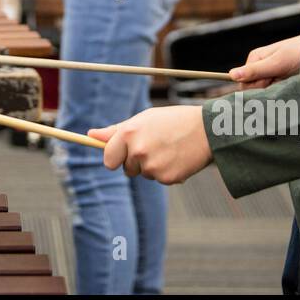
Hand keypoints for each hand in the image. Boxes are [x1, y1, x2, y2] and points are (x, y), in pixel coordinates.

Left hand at [89, 106, 212, 183]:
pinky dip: (168, 172)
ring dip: (153, 166)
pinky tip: (178, 158)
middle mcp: (138, 151)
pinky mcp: (167, 178)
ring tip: (170, 149)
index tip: (123, 154)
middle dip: (137, 161)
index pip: (108, 158)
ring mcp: (152, 166)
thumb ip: (116, 131)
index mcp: (129, 133)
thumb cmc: (172, 121)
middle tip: (156, 145)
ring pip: (144, 174)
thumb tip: (91, 135)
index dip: (116, 157)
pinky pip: (160, 180)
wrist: (207, 129)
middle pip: (127, 169)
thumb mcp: (143, 119)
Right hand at [229, 33, 299, 89]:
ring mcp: (271, 75)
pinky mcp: (280, 82)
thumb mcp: (276, 62)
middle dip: (267, 88)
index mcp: (254, 60)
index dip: (256, 87)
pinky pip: (275, 92)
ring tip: (288, 80)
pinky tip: (289, 85)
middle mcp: (260, 68)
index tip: (270, 81)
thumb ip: (255, 71)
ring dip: (276, 90)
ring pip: (265, 92)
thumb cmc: (298, 52)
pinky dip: (282, 91)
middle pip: (254, 88)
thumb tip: (231, 75)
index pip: (244, 83)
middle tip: (281, 79)